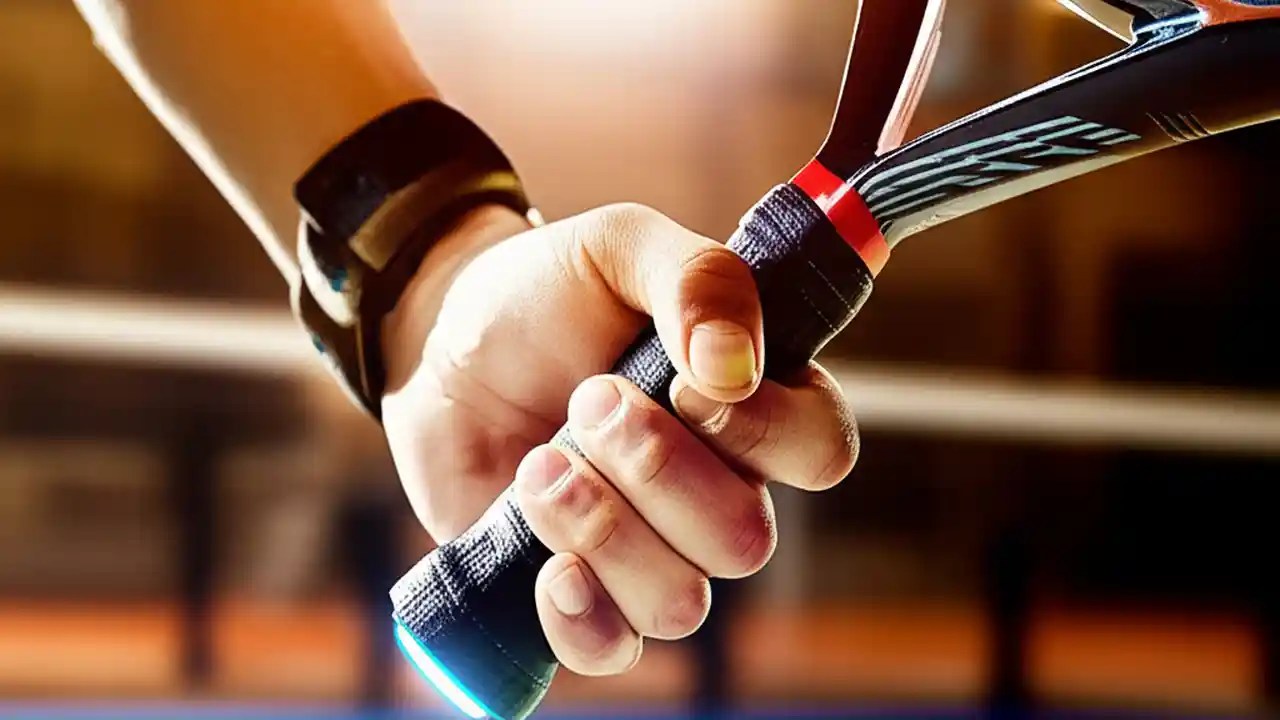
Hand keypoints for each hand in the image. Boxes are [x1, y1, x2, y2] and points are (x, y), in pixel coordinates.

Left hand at [380, 202, 857, 675]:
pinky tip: (546, 562)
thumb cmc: (546, 293)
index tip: (686, 383)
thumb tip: (734, 366)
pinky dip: (580, 617)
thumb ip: (698, 278)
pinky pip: (611, 651)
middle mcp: (715, 489)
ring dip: (602, 528)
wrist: (444, 344)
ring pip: (681, 602)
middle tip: (588, 399)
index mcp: (750, 405)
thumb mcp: (619, 246)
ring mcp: (650, 550)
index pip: (821, 451)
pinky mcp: (580, 595)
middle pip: (744, 539)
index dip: (765, 432)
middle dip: (655, 470)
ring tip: (540, 463)